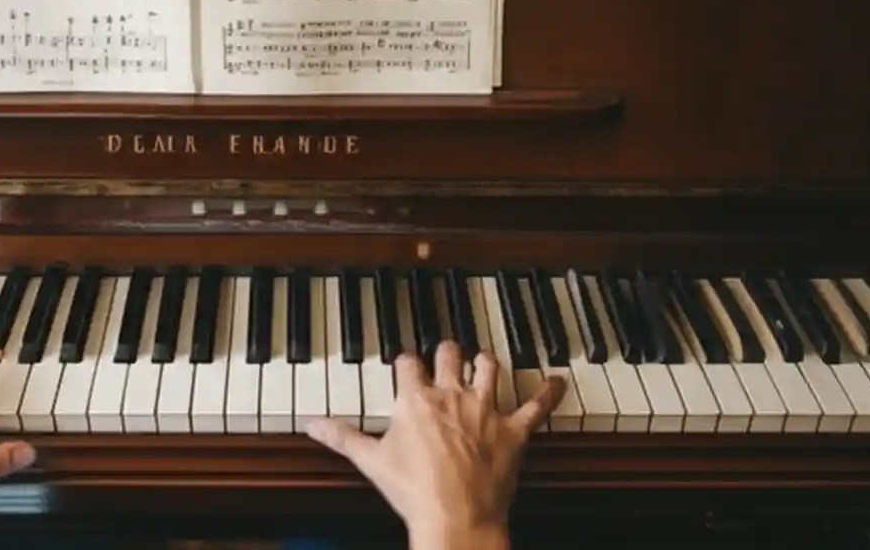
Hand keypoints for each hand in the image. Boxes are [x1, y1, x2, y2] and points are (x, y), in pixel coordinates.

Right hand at [307, 341, 564, 549]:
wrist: (455, 518)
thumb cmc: (412, 491)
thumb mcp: (370, 461)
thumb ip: (341, 436)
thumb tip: (311, 423)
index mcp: (416, 399)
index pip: (408, 363)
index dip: (405, 363)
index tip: (404, 365)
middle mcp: (452, 395)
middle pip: (449, 355)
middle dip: (446, 352)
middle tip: (445, 354)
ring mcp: (486, 411)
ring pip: (490, 368)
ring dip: (486, 362)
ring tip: (484, 359)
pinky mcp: (514, 431)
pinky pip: (537, 405)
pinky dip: (549, 392)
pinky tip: (558, 380)